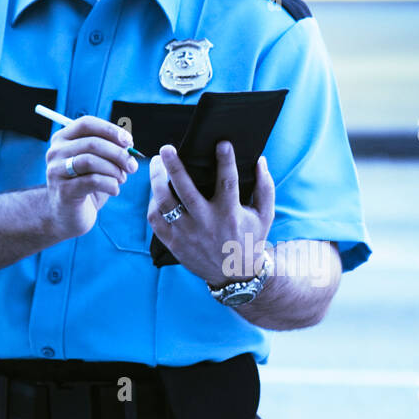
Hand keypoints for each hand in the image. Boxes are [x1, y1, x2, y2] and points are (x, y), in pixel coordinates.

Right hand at [45, 115, 136, 237]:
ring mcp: (56, 171)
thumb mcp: (98, 163)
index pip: (87, 123)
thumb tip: (128, 144)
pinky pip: (92, 181)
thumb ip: (109, 150)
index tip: (129, 142)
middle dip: (118, 153)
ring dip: (114, 170)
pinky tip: (114, 190)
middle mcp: (55, 152)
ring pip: (91, 160)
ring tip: (122, 179)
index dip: (110, 130)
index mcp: (63, 139)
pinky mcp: (63, 191)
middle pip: (92, 143)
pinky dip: (110, 184)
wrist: (68, 216)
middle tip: (133, 166)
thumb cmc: (86, 186)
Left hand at [147, 142, 274, 284]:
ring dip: (157, 181)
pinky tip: (155, 191)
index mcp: (229, 214)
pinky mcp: (174, 243)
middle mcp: (206, 223)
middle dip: (174, 166)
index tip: (222, 143)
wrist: (234, 276)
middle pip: (185, 190)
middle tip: (166, 148)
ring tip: (155, 164)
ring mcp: (187, 234)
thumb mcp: (264, 216)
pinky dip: (153, 203)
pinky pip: (156, 220)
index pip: (228, 182)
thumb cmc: (249, 239)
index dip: (226, 161)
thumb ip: (265, 187)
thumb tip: (260, 160)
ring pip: (165, 203)